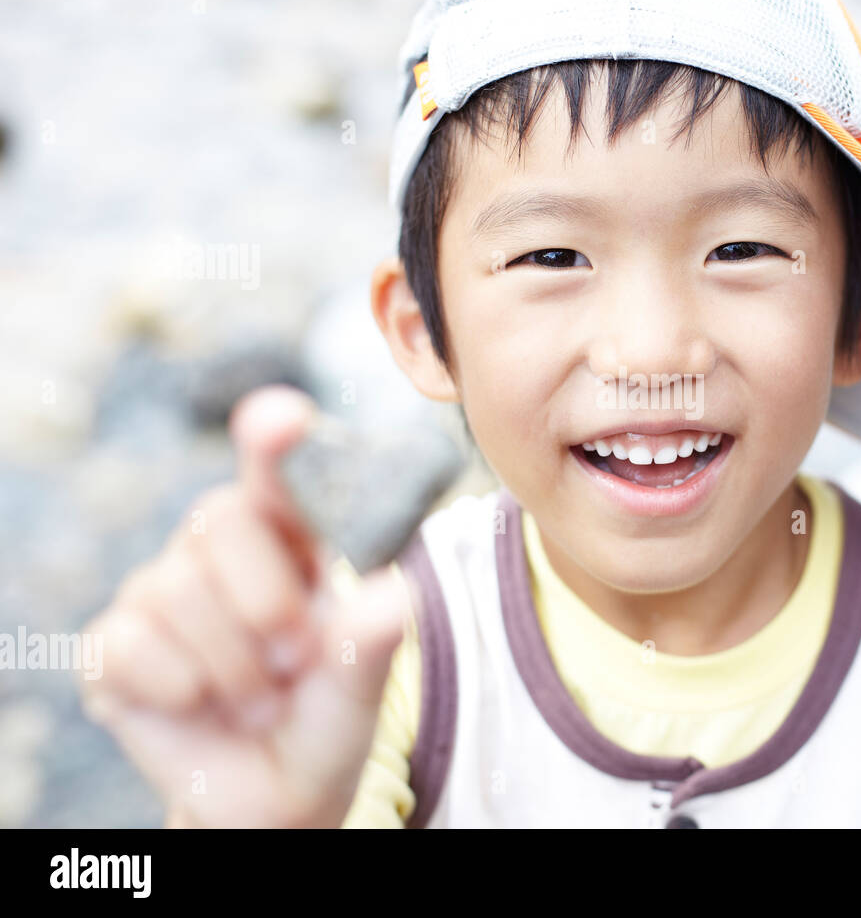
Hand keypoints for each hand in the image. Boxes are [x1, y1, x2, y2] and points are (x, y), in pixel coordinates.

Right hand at [79, 386, 411, 827]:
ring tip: (261, 701)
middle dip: (266, 599)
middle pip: (220, 520)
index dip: (275, 440)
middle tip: (296, 657)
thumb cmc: (326, 721)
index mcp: (292, 541)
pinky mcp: (114, 645)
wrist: (276, 797)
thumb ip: (373, 641)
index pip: (279, 475)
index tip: (282, 419)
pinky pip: (131, 644)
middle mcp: (222, 551)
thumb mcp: (361, 686)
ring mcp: (161, 593)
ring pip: (176, 590)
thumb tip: (391, 595)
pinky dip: (179, 688)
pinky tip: (200, 705)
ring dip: (233, 665)